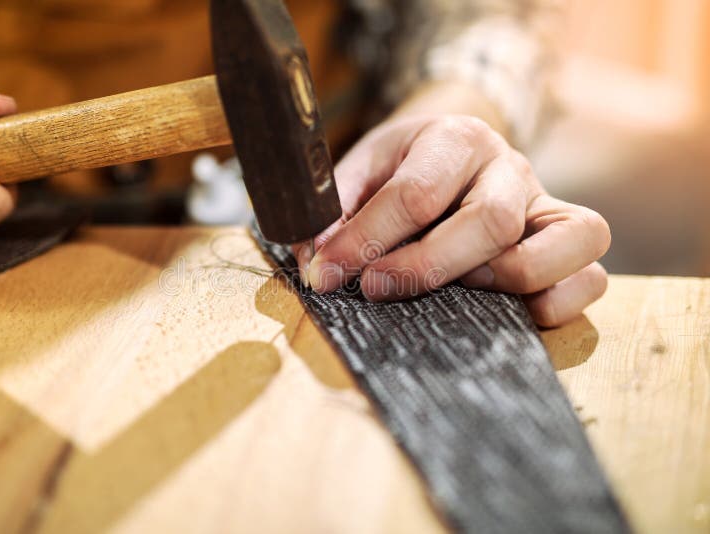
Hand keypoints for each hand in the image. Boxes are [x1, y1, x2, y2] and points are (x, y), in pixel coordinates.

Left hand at [297, 114, 610, 327]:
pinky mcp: (569, 240)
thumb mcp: (364, 169)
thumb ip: (338, 210)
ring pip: (568, 240)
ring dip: (505, 280)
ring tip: (458, 291)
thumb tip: (316, 261)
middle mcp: (511, 167)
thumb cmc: (406, 166)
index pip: (415, 194)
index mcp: (455, 138)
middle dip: (426, 267)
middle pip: (490, 221)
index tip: (326, 274)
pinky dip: (557, 302)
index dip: (364, 240)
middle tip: (377, 289)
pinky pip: (592, 276)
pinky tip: (505, 308)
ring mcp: (548, 203)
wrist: (455, 147)